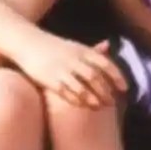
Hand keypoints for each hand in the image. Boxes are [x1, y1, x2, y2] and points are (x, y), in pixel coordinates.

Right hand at [11, 38, 126, 109]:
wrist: (26, 42)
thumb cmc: (51, 45)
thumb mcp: (73, 44)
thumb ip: (91, 49)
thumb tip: (108, 45)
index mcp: (81, 50)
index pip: (105, 64)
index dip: (117, 77)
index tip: (124, 89)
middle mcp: (73, 60)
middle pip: (95, 78)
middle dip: (105, 92)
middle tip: (112, 103)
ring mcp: (61, 70)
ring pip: (83, 88)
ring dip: (93, 99)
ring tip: (98, 106)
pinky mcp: (50, 79)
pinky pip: (67, 93)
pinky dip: (76, 100)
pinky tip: (81, 105)